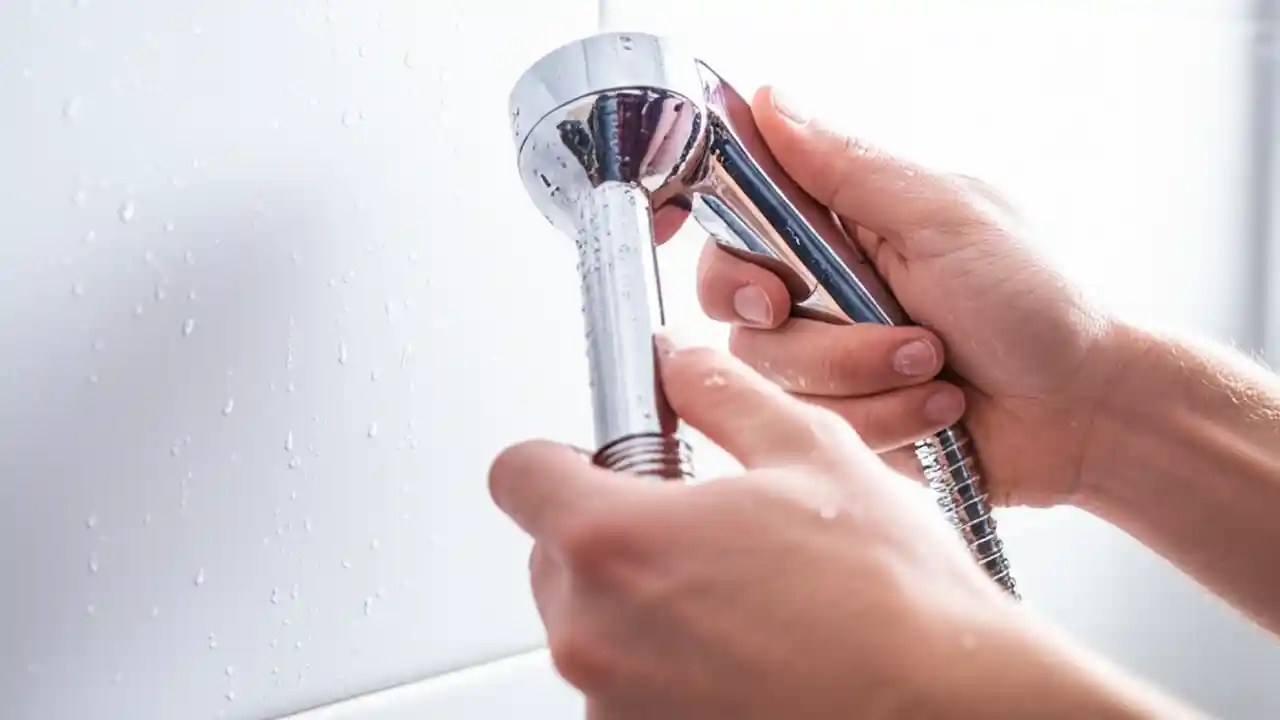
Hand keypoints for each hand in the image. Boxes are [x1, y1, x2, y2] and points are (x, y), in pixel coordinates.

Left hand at [490, 344, 1172, 718]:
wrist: (950, 710)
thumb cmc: (893, 602)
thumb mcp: (809, 454)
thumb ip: (722, 393)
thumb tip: (683, 363)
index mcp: (616, 540)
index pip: (517, 472)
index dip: (560, 455)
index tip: (604, 462)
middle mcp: (595, 632)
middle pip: (552, 553)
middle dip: (610, 530)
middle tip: (696, 527)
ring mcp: (615, 700)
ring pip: (592, 623)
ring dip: (640, 602)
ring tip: (738, 595)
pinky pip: (625, 683)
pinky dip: (665, 663)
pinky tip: (745, 648)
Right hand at [696, 87, 1134, 506]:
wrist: (1083, 410)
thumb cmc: (1035, 301)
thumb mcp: (942, 217)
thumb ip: (846, 167)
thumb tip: (770, 100)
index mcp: (842, 224)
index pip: (736, 231)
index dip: (732, 266)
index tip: (773, 294)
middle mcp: (825, 288)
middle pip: (743, 319)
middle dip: (821, 341)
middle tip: (896, 335)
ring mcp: (834, 358)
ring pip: (781, 380)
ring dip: (869, 379)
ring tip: (939, 371)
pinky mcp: (849, 417)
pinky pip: (822, 427)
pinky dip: (887, 421)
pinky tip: (941, 413)